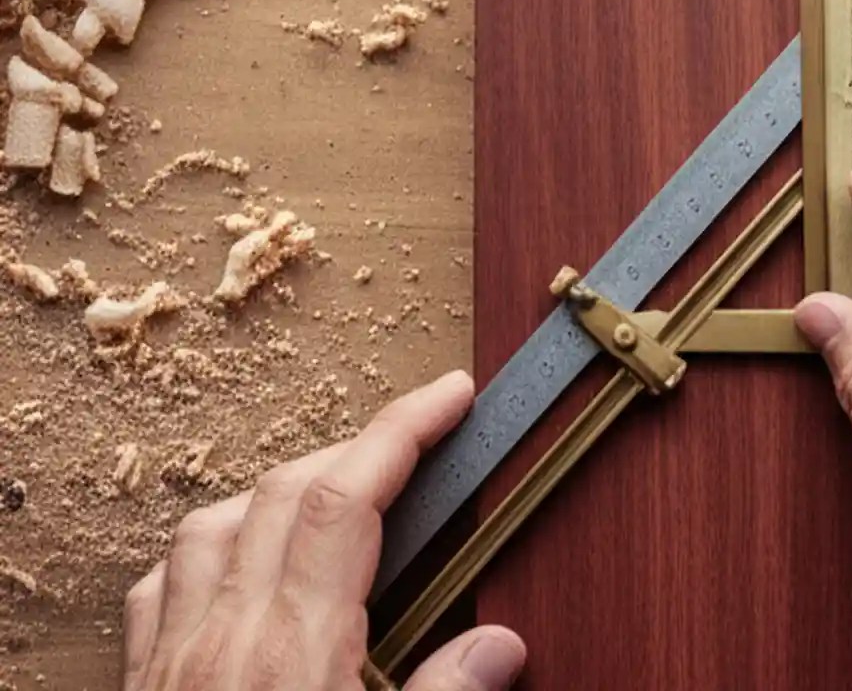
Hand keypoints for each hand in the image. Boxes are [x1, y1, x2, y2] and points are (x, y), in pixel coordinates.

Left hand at [122, 371, 525, 690]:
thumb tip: (499, 646)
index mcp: (292, 653)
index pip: (345, 496)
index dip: (401, 429)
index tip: (448, 397)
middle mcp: (222, 639)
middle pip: (284, 491)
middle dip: (358, 447)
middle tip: (416, 446)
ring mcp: (172, 661)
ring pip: (213, 524)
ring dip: (279, 488)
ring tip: (333, 495)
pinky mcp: (145, 689)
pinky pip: (163, 583)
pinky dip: (209, 548)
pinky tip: (234, 565)